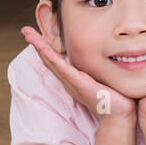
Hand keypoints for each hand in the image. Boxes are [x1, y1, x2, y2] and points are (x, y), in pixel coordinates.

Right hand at [20, 26, 135, 122]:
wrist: (120, 114)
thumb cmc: (115, 96)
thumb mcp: (103, 76)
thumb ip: (98, 67)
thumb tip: (105, 53)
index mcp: (74, 77)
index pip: (56, 59)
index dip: (46, 46)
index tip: (37, 33)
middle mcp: (70, 80)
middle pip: (49, 59)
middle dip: (37, 44)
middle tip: (25, 30)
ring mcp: (73, 83)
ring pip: (53, 63)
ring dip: (40, 48)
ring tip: (30, 36)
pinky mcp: (80, 86)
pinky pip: (65, 71)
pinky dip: (54, 60)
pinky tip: (46, 51)